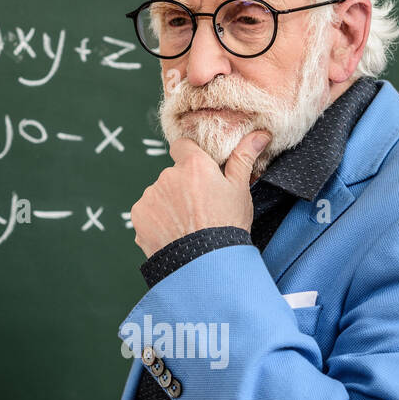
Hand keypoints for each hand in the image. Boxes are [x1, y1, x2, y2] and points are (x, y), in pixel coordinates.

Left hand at [130, 129, 270, 258]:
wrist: (206, 265)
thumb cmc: (228, 227)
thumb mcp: (240, 191)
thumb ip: (243, 158)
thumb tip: (260, 134)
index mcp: (193, 164)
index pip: (182, 146)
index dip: (190, 158)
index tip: (197, 174)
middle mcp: (168, 175)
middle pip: (172, 175)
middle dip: (181, 187)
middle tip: (198, 209)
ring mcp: (150, 196)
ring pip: (158, 195)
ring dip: (168, 205)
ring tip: (185, 226)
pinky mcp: (138, 216)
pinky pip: (147, 213)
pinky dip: (156, 222)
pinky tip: (171, 235)